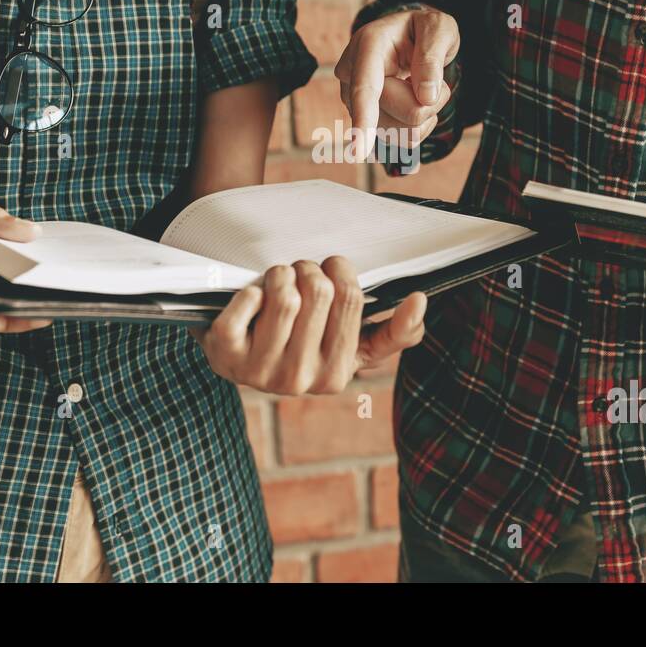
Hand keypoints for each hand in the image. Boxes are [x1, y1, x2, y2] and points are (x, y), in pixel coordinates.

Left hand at [193, 255, 426, 394]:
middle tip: (300, 272)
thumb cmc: (302, 343)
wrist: (237, 353)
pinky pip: (247, 301)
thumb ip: (395, 332)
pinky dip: (250, 289)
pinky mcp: (225, 354)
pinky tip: (252, 298)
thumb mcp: (352, 344)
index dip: (340, 270)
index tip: (332, 266)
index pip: (350, 299)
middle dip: (309, 268)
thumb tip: (420, 301)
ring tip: (278, 279)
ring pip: (285, 294)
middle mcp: (299, 381)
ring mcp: (259, 372)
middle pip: (318, 292)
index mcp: (336, 376)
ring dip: (281, 273)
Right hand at [334, 8, 458, 160]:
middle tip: (430, 75)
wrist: (409, 37)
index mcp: (368, 46)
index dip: (364, 119)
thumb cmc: (423, 30)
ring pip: (403, 131)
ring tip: (418, 83)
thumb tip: (426, 98)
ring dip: (425, 112)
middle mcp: (353, 75)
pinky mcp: (364, 120)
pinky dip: (419, 123)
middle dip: (430, 101)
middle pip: (405, 113)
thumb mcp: (438, 28)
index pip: (365, 87)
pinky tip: (412, 98)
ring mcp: (355, 101)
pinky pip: (403, 139)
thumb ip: (432, 57)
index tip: (358, 150)